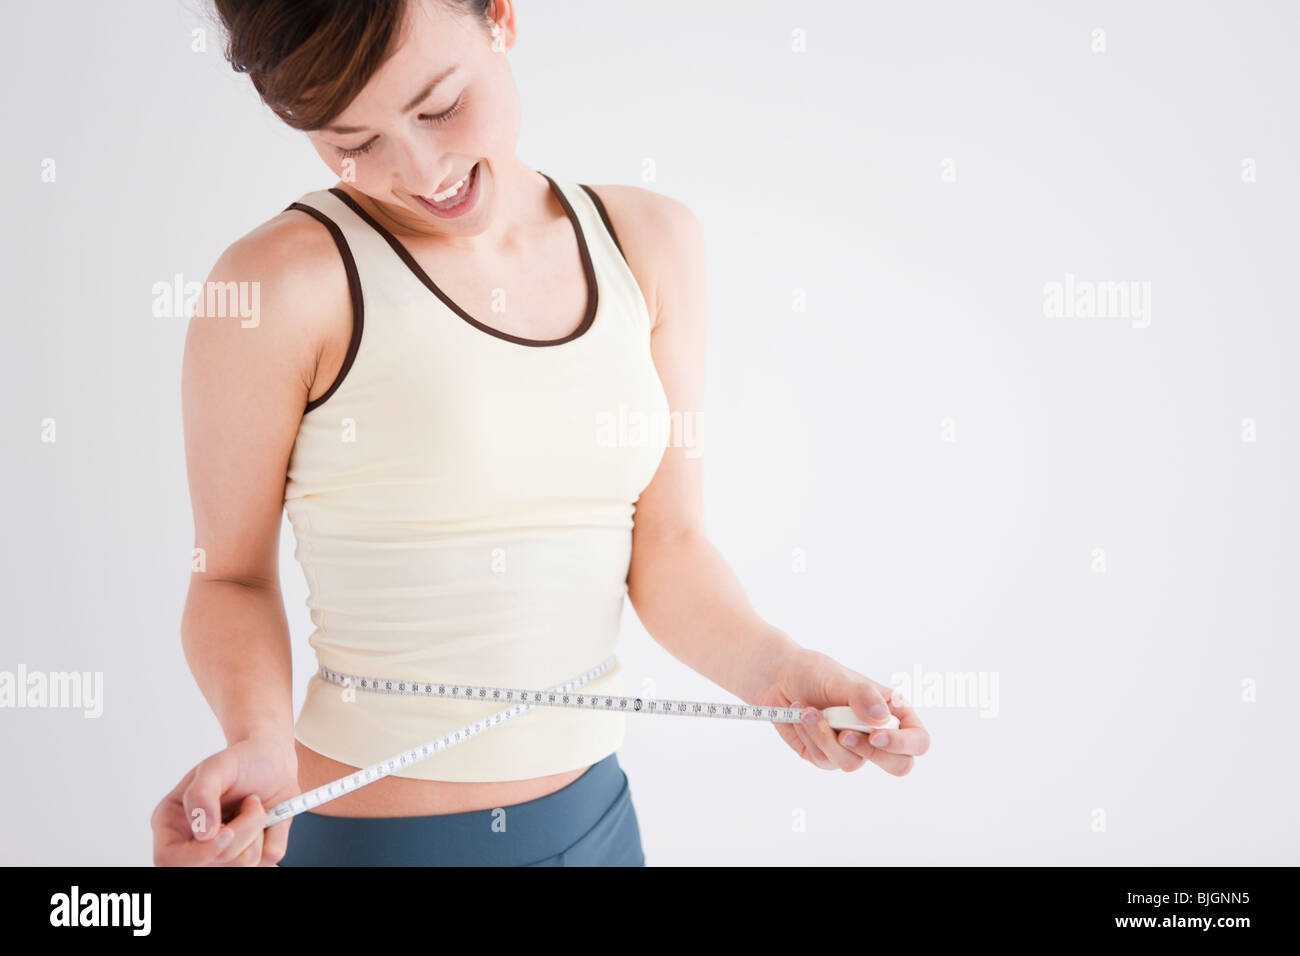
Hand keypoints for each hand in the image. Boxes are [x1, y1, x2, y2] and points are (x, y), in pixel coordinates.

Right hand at [151, 734, 299, 865]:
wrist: (272, 761)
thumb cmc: (239, 763)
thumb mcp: (215, 766)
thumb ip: (201, 795)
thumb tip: (204, 834)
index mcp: (172, 825)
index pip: (170, 860)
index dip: (198, 855)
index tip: (226, 832)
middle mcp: (194, 846)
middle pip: (218, 860)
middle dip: (242, 828)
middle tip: (249, 800)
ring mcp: (224, 855)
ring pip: (246, 861)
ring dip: (258, 825)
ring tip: (253, 805)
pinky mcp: (254, 857)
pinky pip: (270, 857)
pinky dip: (276, 832)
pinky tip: (268, 817)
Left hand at [757, 646, 928, 775]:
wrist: (780, 679)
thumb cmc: (815, 673)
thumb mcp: (839, 678)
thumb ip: (861, 696)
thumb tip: (881, 720)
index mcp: (892, 712)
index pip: (917, 741)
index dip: (903, 745)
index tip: (874, 735)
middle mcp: (877, 734)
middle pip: (897, 765)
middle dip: (868, 751)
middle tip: (843, 733)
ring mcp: (853, 749)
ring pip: (851, 764)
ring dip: (826, 738)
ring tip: (808, 712)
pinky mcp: (827, 757)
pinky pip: (824, 760)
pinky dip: (810, 738)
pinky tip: (801, 718)